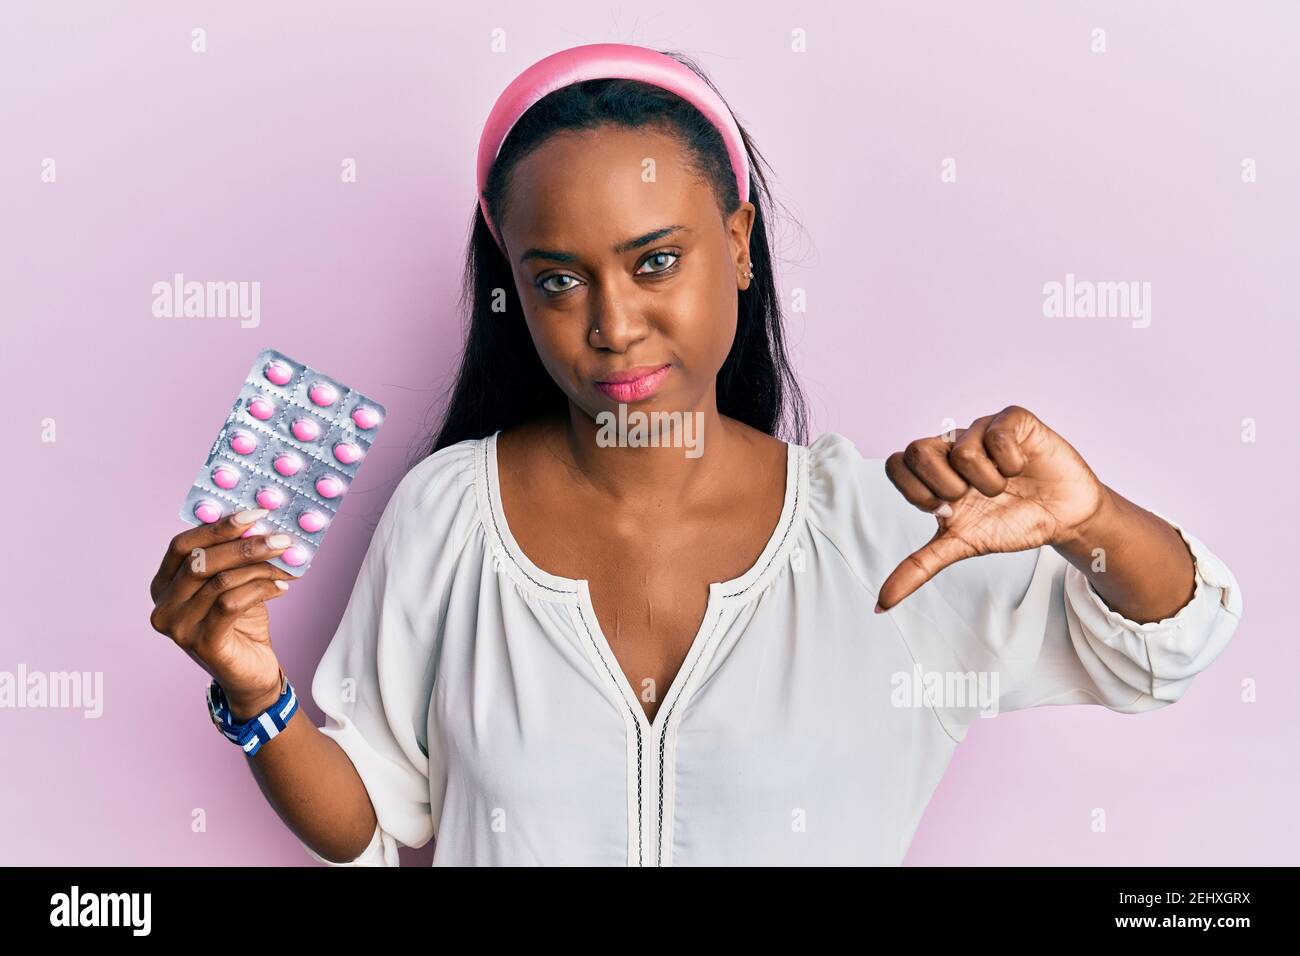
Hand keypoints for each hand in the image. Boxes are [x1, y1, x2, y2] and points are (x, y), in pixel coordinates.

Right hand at [149, 509, 296, 715]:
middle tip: (280, 537)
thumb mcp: (233, 583)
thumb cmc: (241, 623)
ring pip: (219, 581)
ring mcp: (178, 628)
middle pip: (200, 561)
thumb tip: (262, 522)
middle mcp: (163, 606)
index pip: (182, 546)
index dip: (217, 526)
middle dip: (244, 545)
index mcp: (163, 585)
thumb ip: (234, 557)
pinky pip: (231, 603)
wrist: (250, 673)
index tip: (255, 514)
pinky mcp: (202, 643)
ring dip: (259, 567)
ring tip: (286, 562)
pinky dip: (261, 589)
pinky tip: (282, 586)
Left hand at [877, 405, 1110, 610]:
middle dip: (947, 487)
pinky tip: (1021, 467)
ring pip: (962, 449)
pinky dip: (1011, 462)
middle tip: (972, 498)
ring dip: (989, 482)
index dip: (917, 492)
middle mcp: (951, 445)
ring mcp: (980, 429)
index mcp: (933, 472)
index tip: (946, 510)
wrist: (1063, 518)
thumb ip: (918, 568)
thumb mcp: (961, 546)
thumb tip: (880, 605)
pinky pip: (996, 433)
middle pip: (915, 450)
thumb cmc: (1009, 524)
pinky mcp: (1012, 419)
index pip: (895, 465)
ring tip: (1004, 487)